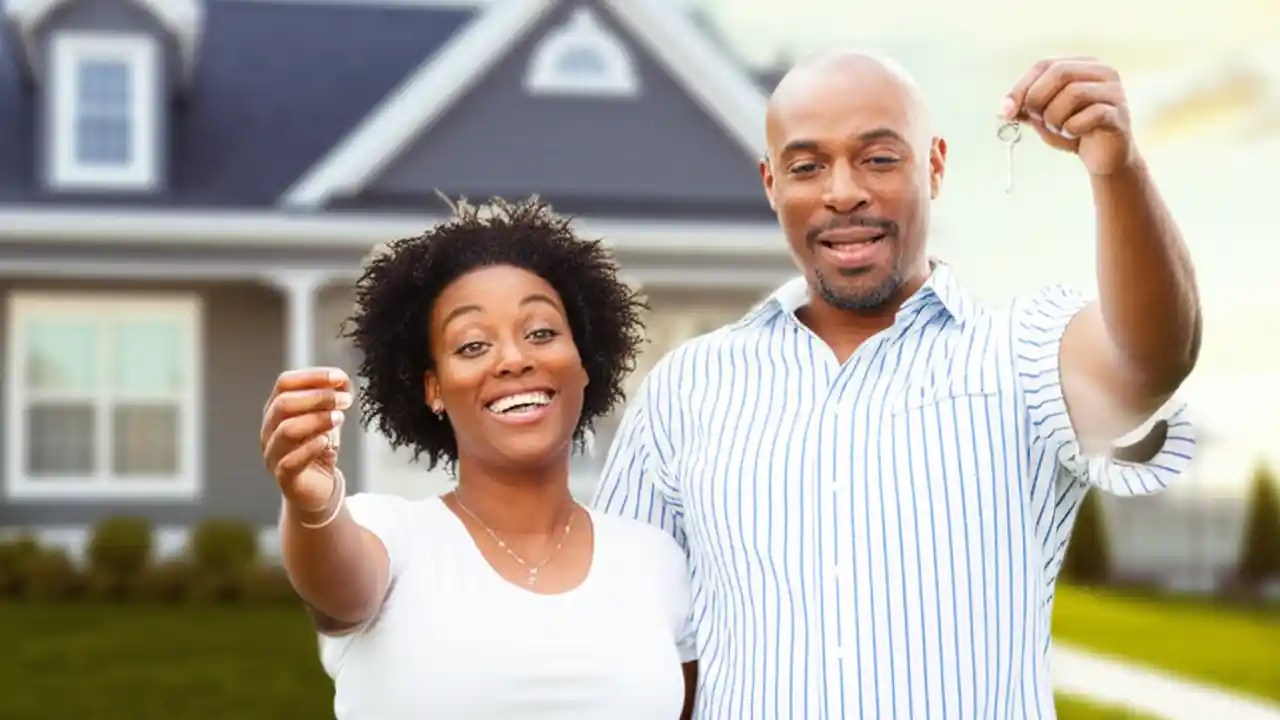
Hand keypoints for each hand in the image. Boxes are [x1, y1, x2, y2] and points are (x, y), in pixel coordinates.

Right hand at [260, 367, 351, 513]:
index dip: (312, 377)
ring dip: (316, 420)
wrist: (319, 487)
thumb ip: (333, 398)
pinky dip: (309, 448)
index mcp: (277, 409)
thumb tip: (342, 380)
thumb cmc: (320, 447)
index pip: (285, 383)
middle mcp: (269, 429)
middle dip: (317, 397)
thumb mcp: (328, 417)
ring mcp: (273, 454)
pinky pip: (290, 461)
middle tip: (344, 400)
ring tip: (340, 418)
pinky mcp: (284, 477)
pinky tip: (326, 441)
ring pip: (286, 430)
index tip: (340, 377)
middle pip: (283, 403)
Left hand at [1000, 56, 1135, 175]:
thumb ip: (1026, 108)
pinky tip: (1075, 135)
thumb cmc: (1074, 132)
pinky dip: (1072, 129)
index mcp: (1081, 65)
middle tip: (1036, 120)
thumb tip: (1006, 108)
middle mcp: (1102, 72)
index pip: (1044, 64)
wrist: (1104, 159)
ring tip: (1059, 129)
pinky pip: (1090, 115)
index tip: (1006, 112)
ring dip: (1055, 117)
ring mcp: (1114, 92)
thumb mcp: (1044, 118)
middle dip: (1038, 99)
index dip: (1021, 87)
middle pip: (1060, 72)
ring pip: (1074, 93)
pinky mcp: (1119, 114)